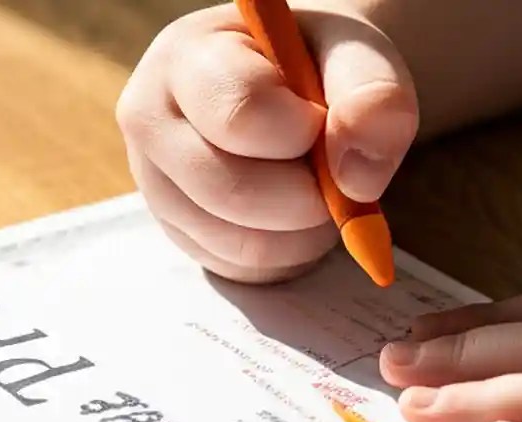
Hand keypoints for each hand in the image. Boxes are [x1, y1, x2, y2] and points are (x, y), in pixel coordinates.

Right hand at [116, 3, 418, 283]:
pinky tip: (297, 213)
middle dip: (307, 197)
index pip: (241, 115)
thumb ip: (372, 94)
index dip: (304, 133)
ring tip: (319, 187)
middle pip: (230, 192)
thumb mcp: (355, 51)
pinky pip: (242, 271)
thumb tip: (359, 179)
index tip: (324, 121)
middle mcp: (150, 123)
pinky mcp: (179, 235)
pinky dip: (289, 255)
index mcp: (184, 58)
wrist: (290, 82)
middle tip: (336, 172)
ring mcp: (157, 187)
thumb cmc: (314, 61)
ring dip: (303, 232)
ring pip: (239, 245)